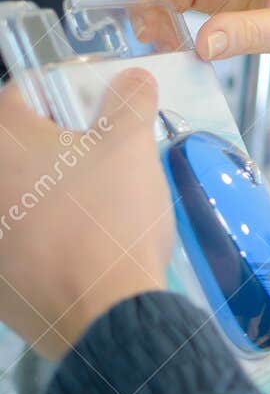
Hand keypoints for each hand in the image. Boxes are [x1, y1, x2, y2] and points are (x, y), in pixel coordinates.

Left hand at [0, 70, 171, 357]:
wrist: (101, 314)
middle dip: (54, 149)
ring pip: (18, 197)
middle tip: (97, 164)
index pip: (22, 93)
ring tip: (92, 212)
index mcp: (5, 139)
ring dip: (46, 196)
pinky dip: (41, 241)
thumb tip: (133, 78)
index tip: (93, 112)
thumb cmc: (110, 222)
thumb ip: (130, 103)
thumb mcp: (132, 149)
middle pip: (17, 148)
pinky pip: (17, 244)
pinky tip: (78, 252)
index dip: (63, 97)